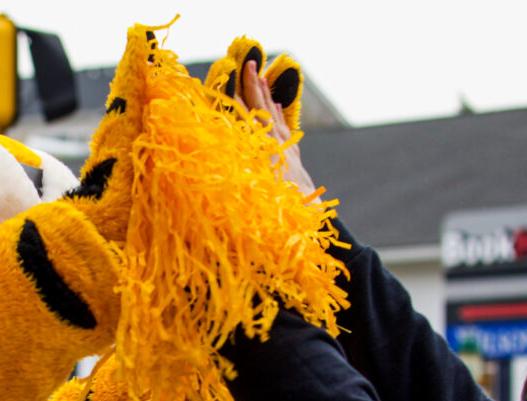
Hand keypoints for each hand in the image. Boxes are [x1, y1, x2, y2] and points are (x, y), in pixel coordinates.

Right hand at [241, 60, 316, 197]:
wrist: (303, 210)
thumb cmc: (275, 199)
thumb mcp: (253, 178)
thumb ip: (241, 158)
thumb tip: (223, 142)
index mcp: (263, 143)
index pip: (248, 112)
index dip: (238, 94)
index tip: (230, 76)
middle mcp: (276, 139)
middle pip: (263, 106)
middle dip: (254, 84)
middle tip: (250, 63)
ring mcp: (287, 145)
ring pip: (274, 114)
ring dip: (266, 95)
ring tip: (261, 78)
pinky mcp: (293, 155)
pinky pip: (285, 128)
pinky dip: (278, 114)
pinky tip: (275, 106)